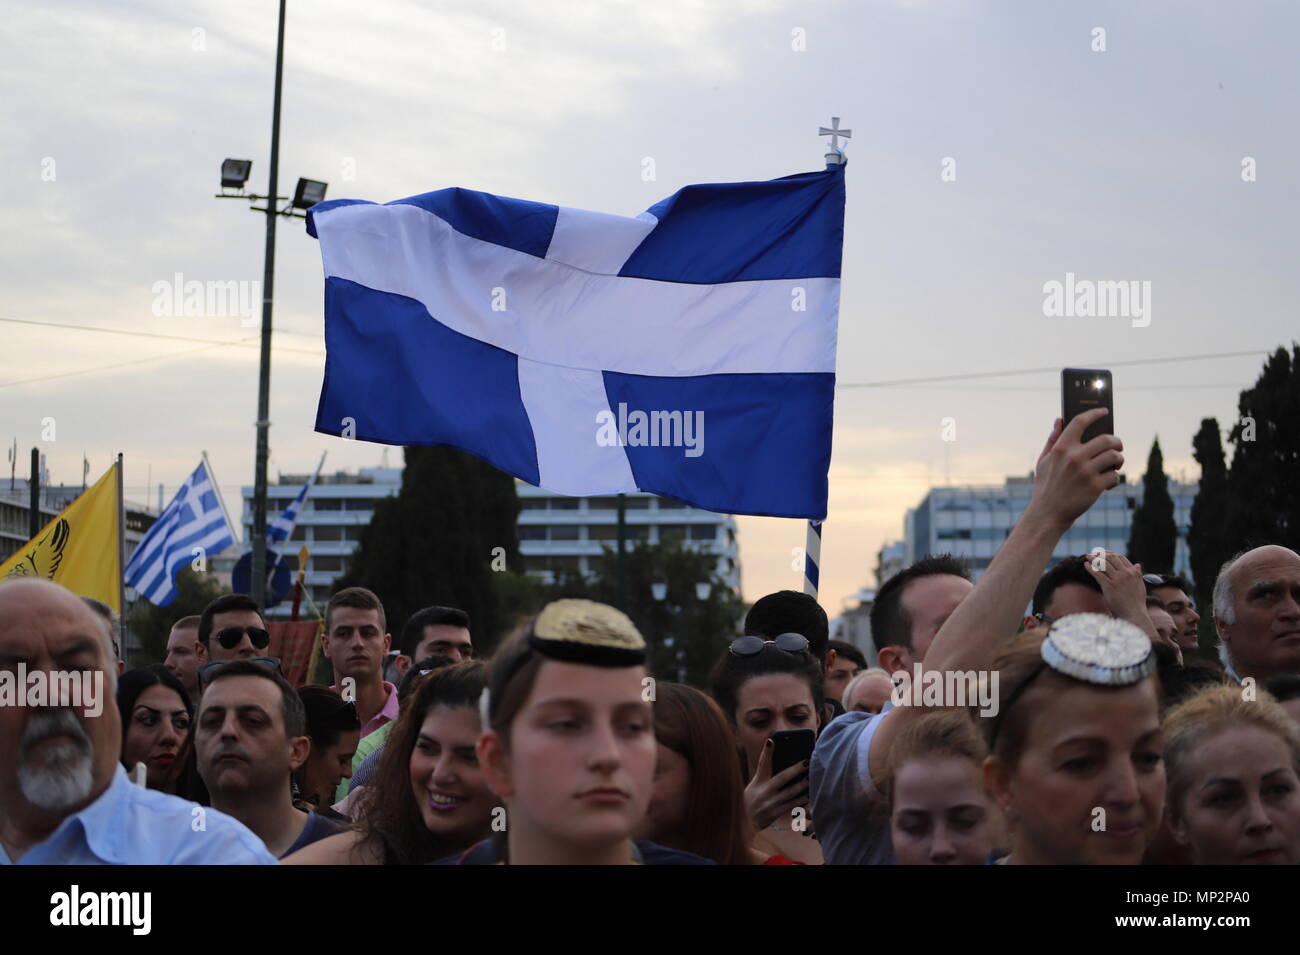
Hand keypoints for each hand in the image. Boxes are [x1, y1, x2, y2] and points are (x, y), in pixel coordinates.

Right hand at [744, 738, 809, 830]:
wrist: (743, 824)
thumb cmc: (751, 801)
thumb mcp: (753, 787)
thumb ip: (765, 777)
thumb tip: (782, 766)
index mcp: (757, 782)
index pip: (762, 764)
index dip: (766, 752)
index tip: (772, 740)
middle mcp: (763, 792)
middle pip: (782, 778)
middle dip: (795, 770)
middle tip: (807, 762)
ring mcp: (769, 804)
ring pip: (790, 793)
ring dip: (802, 786)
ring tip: (811, 778)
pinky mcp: (774, 814)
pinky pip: (791, 806)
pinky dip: (801, 801)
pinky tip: (809, 797)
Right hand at [1026, 409, 1122, 531]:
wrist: (1048, 513)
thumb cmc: (1046, 486)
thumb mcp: (1044, 461)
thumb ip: (1052, 440)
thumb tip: (1059, 420)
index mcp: (1061, 448)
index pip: (1080, 422)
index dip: (1094, 413)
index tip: (1104, 411)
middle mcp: (1074, 457)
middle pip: (1106, 439)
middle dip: (1116, 442)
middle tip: (1117, 446)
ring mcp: (1086, 472)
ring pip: (1114, 456)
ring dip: (1118, 459)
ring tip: (1115, 464)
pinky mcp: (1095, 487)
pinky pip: (1115, 476)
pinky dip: (1114, 478)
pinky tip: (1108, 482)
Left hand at [1083, 550, 1148, 623]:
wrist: (1134, 614)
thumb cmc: (1137, 602)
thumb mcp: (1140, 585)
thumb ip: (1138, 574)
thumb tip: (1137, 564)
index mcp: (1134, 572)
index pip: (1121, 557)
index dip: (1110, 553)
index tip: (1102, 553)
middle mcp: (1126, 574)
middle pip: (1111, 558)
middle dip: (1101, 554)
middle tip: (1093, 554)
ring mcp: (1118, 579)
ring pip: (1104, 563)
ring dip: (1094, 559)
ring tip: (1087, 557)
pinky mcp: (1110, 586)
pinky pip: (1098, 573)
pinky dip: (1090, 568)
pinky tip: (1086, 565)